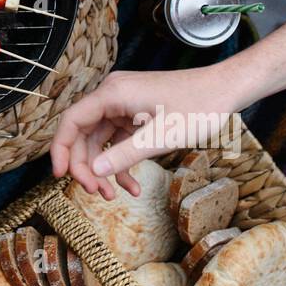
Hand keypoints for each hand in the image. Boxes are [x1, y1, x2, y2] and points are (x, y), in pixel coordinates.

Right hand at [51, 66, 242, 199]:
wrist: (226, 89)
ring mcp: (124, 105)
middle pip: (83, 134)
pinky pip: (118, 141)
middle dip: (86, 166)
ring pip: (100, 141)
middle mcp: (113, 96)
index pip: (72, 121)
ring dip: (103, 168)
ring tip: (112, 195)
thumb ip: (125, 155)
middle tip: (97, 193)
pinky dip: (121, 162)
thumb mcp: (161, 137)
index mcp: (112, 94)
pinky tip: (132, 186)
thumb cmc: (199, 106)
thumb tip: (94, 172)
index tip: (59, 176)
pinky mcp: (136, 114)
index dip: (61, 149)